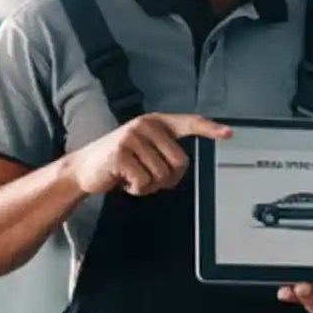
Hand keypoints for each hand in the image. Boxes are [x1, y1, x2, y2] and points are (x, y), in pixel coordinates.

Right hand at [68, 113, 231, 196]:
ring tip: (131, 175)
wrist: (84, 168)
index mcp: (156, 122)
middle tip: (147, 175)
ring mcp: (132, 138)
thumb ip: (164, 152)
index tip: (228, 133)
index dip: (209, 128)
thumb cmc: (120, 162)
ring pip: (162, 175)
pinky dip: (136, 190)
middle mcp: (145, 125)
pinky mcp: (120, 154)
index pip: (188, 122)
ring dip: (148, 185)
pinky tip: (122, 180)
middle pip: (179, 162)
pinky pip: (144, 183)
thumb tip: (181, 167)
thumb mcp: (145, 150)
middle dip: (167, 178)